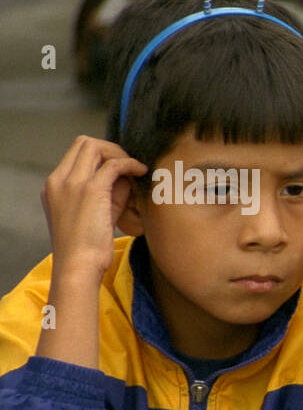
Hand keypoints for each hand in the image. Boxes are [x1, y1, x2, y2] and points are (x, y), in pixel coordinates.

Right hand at [41, 136, 146, 276]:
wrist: (78, 266)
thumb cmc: (88, 248)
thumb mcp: (95, 214)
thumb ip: (108, 192)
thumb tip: (127, 175)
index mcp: (54, 186)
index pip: (76, 152)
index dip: (102, 154)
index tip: (121, 167)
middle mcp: (59, 180)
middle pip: (84, 143)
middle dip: (111, 149)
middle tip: (130, 165)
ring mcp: (72, 183)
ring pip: (95, 147)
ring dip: (119, 154)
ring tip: (136, 169)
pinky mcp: (90, 190)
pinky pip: (113, 164)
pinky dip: (130, 163)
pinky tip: (142, 172)